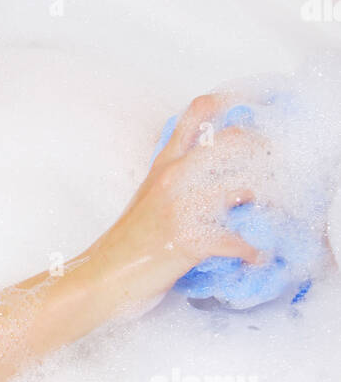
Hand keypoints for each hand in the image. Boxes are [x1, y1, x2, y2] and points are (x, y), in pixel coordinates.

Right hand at [90, 92, 269, 303]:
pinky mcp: (190, 240)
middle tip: (277, 171)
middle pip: (233, 143)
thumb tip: (223, 176)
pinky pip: (238, 241)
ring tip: (268, 218)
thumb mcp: (151, 197)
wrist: (103, 276)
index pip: (197, 113)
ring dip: (264, 207)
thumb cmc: (129, 241)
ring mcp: (182, 207)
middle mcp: (175, 178)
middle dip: (264, 155)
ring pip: (243, 190)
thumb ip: (180, 179)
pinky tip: (255, 256)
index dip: (231, 105)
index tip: (255, 112)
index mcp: (165, 164)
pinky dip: (253, 251)